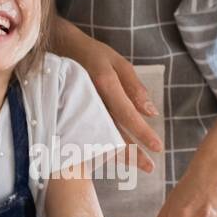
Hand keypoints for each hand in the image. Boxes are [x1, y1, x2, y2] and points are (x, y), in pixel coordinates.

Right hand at [52, 17, 161, 172]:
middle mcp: (90, 99)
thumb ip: (134, 87)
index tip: (158, 147)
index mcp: (104, 84)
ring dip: (118, 154)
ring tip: (135, 166)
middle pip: (112, 132)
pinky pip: (89, 133)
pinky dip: (101, 147)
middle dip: (132, 152)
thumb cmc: (93, 54)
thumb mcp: (117, 63)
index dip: (142, 132)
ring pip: (100, 136)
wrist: (58, 48)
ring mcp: (78, 107)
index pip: (126, 113)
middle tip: (150, 168)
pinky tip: (111, 159)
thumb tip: (151, 112)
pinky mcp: (72, 112)